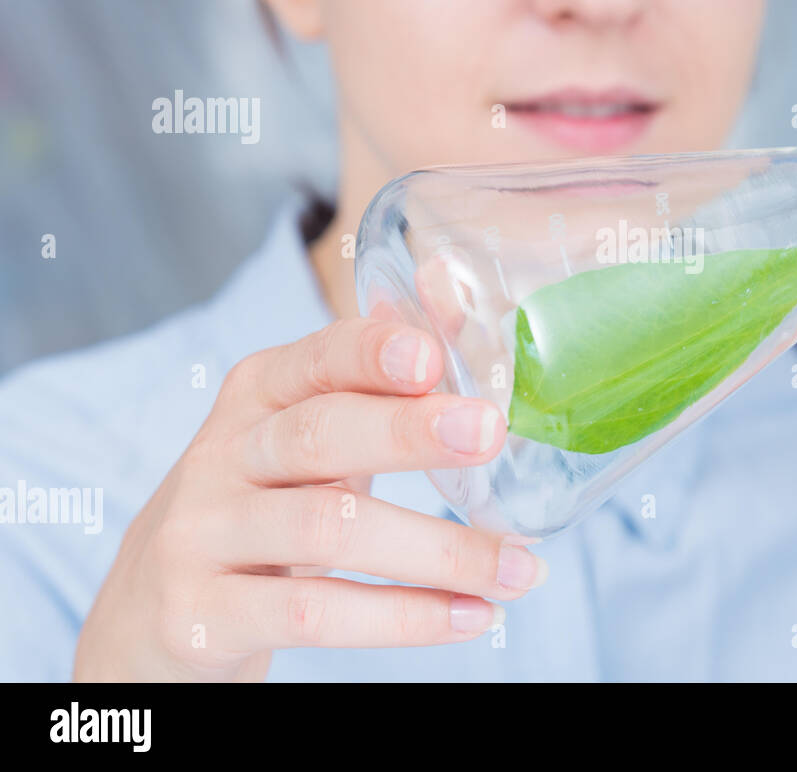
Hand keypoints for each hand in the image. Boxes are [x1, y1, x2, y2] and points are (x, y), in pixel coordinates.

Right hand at [74, 318, 545, 680]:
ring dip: (439, 551)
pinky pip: (314, 613)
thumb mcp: (304, 438)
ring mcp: (201, 537)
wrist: (155, 611)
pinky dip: (403, 617)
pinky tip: (470, 615)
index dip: (370, 353)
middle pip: (317, 433)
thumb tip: (455, 303)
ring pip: (326, 530)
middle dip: (408, 430)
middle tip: (491, 434)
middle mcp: (221, 457)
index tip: (432, 357)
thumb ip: (374, 383)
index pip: (313, 358)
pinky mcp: (203, 616)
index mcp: (256, 397)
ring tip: (519, 569)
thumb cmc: (261, 504)